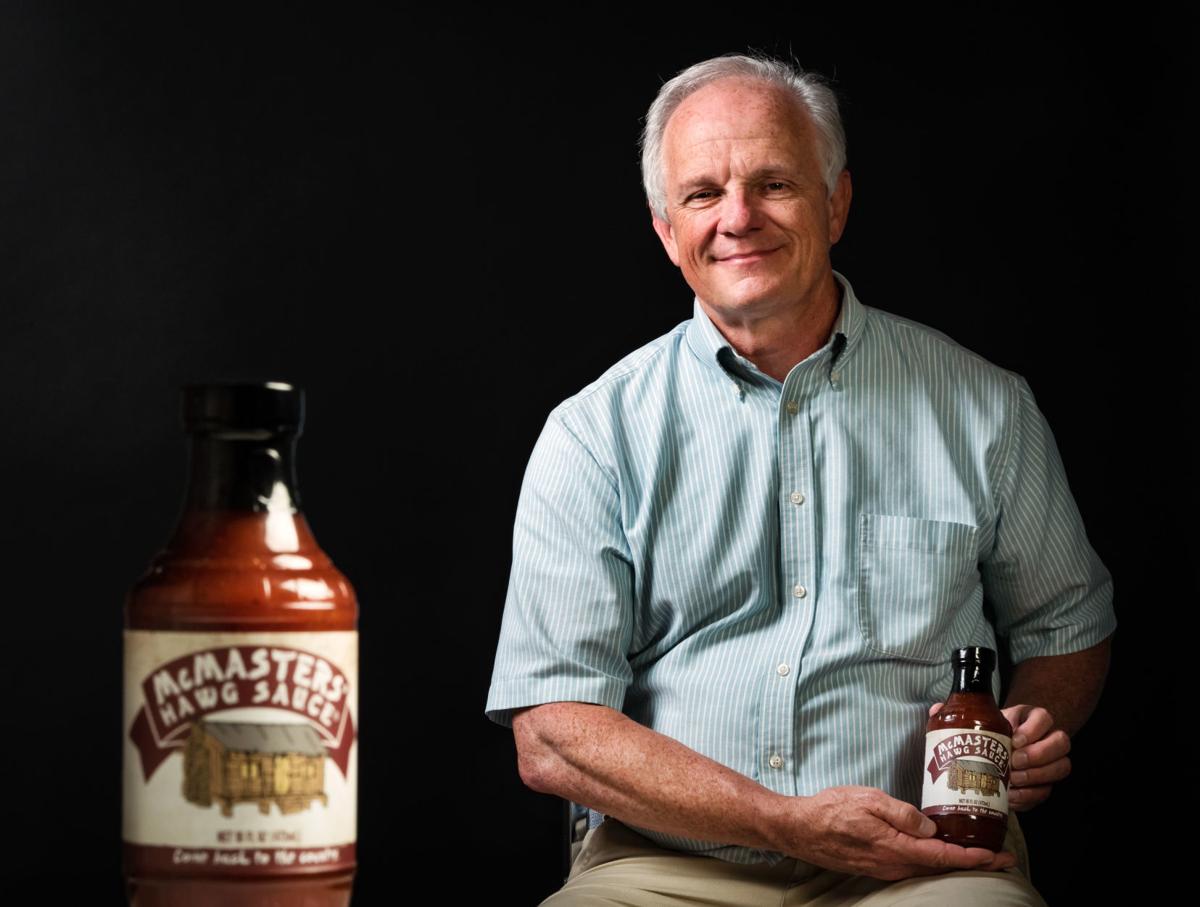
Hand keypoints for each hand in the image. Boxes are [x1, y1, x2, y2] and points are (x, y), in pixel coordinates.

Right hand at [774, 786, 1015, 880]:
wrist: (800, 829)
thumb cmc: (831, 809)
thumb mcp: (868, 799)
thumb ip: (902, 813)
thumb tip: (932, 827)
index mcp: (895, 847)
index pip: (944, 856)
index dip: (974, 858)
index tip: (999, 856)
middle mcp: (894, 865)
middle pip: (942, 868)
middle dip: (975, 864)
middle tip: (1003, 858)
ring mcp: (885, 869)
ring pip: (929, 870)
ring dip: (956, 863)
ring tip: (979, 853)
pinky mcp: (878, 867)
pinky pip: (914, 867)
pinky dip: (935, 862)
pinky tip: (940, 851)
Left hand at [927, 702, 1069, 811]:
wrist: (996, 756)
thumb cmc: (987, 734)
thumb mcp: (978, 721)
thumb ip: (959, 715)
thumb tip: (936, 709)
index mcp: (1031, 719)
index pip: (1044, 717)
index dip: (1033, 729)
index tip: (1014, 739)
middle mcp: (1046, 739)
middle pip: (1061, 743)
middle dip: (1038, 755)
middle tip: (1014, 762)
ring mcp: (1049, 763)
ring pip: (1061, 767)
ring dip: (1037, 777)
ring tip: (1013, 781)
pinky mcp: (1044, 785)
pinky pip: (1046, 792)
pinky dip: (1029, 796)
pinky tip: (1011, 797)